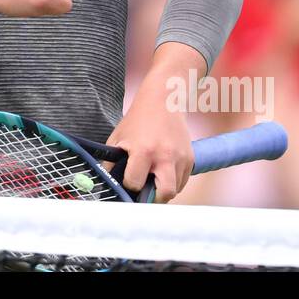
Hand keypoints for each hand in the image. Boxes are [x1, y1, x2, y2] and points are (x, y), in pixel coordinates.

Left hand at [104, 42, 202, 200]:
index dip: (129, 185)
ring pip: (176, 190)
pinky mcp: (190, 158)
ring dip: (163, 190)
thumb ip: (111, 162)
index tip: (128, 181)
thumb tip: (108, 183)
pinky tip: (163, 173)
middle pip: (165, 194)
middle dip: (153, 198)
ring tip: (154, 180)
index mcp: (143, 150)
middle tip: (146, 193)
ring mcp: (180, 158)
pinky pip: (183, 181)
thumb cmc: (138, 120)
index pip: (135, 183)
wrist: (164, 100)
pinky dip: (174, 182)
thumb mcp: (118, 138)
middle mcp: (165, 156)